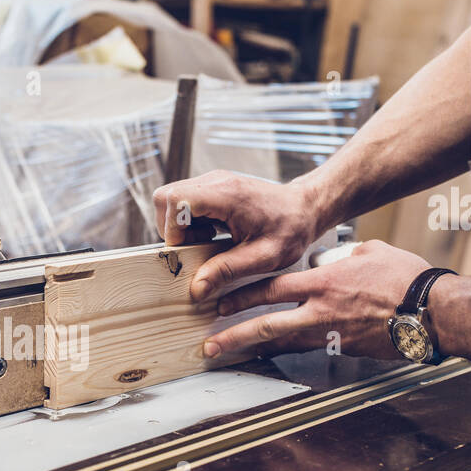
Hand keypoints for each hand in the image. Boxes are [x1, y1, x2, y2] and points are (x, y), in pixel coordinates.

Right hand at [152, 170, 325, 300]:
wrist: (305, 208)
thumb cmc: (290, 229)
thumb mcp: (263, 257)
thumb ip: (227, 270)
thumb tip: (197, 288)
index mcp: (226, 194)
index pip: (175, 200)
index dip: (173, 228)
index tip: (189, 248)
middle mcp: (214, 181)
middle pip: (165, 198)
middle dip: (171, 229)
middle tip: (196, 246)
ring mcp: (212, 182)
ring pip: (170, 200)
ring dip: (179, 226)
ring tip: (207, 240)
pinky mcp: (212, 188)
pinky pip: (183, 203)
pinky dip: (188, 223)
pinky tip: (211, 234)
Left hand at [203, 240, 431, 359]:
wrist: (433, 312)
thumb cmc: (407, 279)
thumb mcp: (370, 252)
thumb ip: (342, 256)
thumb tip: (331, 260)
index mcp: (324, 280)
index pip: (271, 286)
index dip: (242, 294)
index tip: (220, 300)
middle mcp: (321, 309)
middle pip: (267, 322)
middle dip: (235, 332)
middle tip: (210, 341)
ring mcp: (332, 333)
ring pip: (283, 341)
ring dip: (253, 348)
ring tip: (228, 353)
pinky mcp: (344, 348)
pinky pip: (309, 348)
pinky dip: (287, 351)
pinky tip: (271, 355)